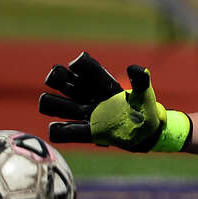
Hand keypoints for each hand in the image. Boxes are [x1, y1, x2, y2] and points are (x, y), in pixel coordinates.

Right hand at [39, 53, 189, 151]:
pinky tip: (69, 130)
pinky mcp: (85, 132)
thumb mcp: (143, 95)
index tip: (78, 66)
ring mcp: (82, 113)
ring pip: (51, 103)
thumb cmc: (144, 109)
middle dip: (56, 78)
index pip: (83, 65)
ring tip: (75, 111)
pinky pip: (61, 132)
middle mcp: (86, 94)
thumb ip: (140, 81)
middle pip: (58, 78)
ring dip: (53, 104)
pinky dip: (59, 131)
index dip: (78, 64)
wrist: (147, 134)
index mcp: (100, 82)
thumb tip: (135, 68)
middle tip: (69, 87)